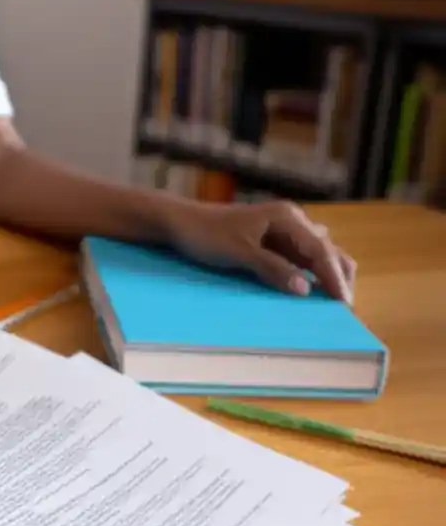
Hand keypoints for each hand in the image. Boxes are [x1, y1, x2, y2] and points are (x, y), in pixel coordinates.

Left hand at [168, 201, 355, 303]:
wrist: (180, 223)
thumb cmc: (206, 235)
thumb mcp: (239, 253)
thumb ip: (272, 269)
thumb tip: (305, 288)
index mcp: (287, 218)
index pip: (321, 250)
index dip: (334, 277)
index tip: (343, 303)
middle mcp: (292, 221)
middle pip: (327, 250)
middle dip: (338, 276)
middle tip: (345, 307)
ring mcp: (283, 231)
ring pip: (316, 254)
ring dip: (326, 275)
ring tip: (334, 301)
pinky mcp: (273, 241)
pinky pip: (299, 258)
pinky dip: (309, 273)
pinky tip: (312, 289)